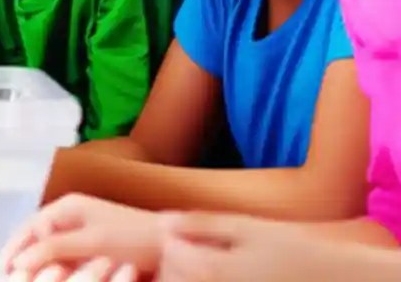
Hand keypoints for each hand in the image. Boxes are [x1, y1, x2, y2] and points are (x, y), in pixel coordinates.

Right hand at [0, 194, 159, 279]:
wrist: (172, 245)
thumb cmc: (134, 237)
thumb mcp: (91, 241)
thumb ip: (53, 248)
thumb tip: (19, 260)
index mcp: (68, 208)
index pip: (29, 227)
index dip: (14, 247)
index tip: (1, 268)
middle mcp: (72, 219)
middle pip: (36, 239)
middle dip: (23, 258)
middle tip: (9, 278)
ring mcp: (83, 235)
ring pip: (50, 253)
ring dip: (39, 267)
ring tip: (26, 281)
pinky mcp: (94, 251)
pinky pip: (67, 261)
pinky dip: (57, 271)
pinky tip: (54, 279)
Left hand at [158, 213, 348, 281]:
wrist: (335, 279)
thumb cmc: (293, 248)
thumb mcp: (248, 228)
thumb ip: (203, 224)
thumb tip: (162, 222)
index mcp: (217, 269)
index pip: (168, 253)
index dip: (173, 238)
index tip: (188, 232)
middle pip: (171, 277)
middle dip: (175, 262)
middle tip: (195, 249)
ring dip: (185, 276)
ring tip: (213, 264)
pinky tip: (224, 274)